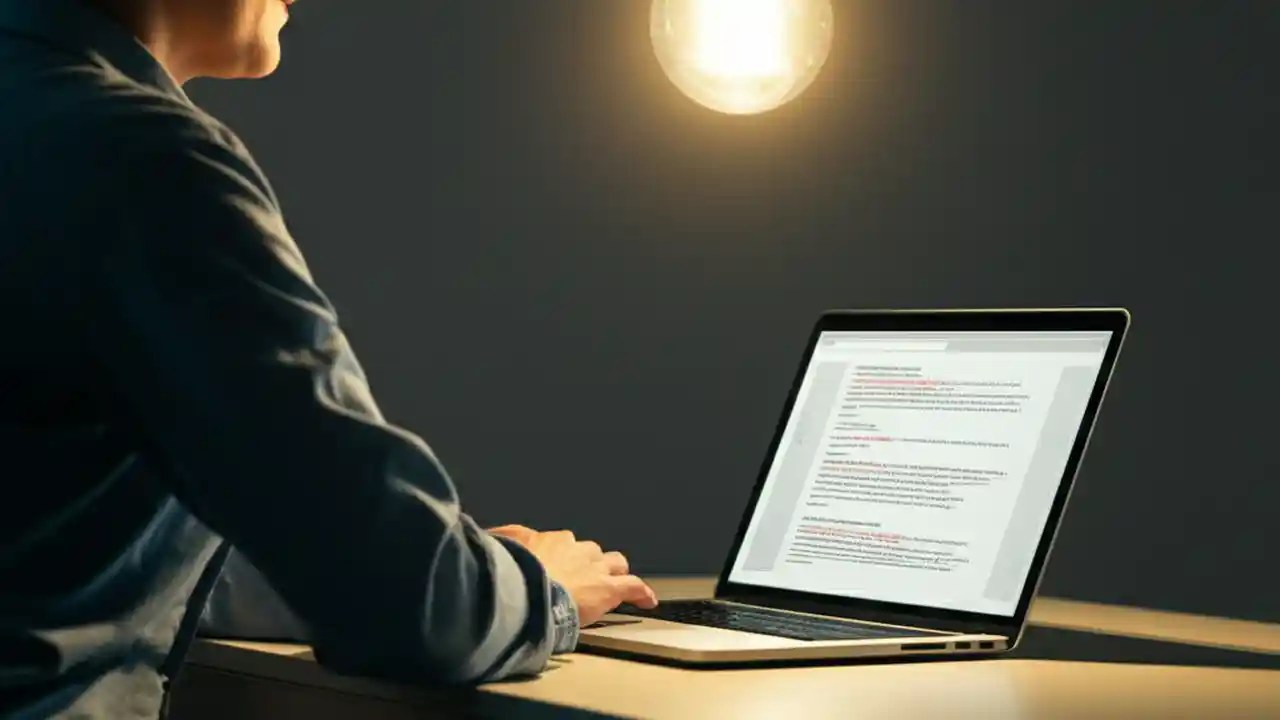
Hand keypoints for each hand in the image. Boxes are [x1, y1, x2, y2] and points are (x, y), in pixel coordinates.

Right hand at [489, 526, 658, 625]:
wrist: (529, 592)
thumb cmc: (513, 576)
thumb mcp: (499, 550)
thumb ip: (498, 540)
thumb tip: (486, 534)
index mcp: (550, 540)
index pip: (560, 542)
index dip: (560, 553)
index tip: (554, 562)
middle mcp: (576, 549)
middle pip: (589, 550)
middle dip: (588, 561)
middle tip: (582, 577)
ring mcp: (595, 568)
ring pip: (613, 563)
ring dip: (614, 571)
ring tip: (615, 581)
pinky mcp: (609, 588)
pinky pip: (633, 586)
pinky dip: (642, 592)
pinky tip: (648, 599)